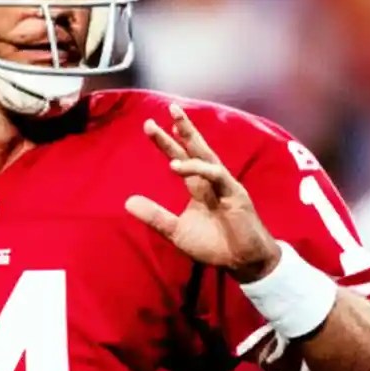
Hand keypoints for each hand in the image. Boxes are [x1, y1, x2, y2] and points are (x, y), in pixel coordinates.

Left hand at [125, 104, 280, 282]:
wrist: (241, 262)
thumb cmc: (214, 245)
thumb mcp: (176, 231)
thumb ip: (155, 216)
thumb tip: (128, 202)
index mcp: (199, 187)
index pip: (181, 158)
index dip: (166, 142)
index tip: (149, 126)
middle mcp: (212, 181)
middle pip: (197, 148)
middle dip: (183, 128)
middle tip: (170, 108)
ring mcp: (225, 185)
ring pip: (207, 156)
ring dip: (190, 140)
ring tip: (170, 129)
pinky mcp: (235, 194)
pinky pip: (216, 175)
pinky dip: (197, 168)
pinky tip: (177, 166)